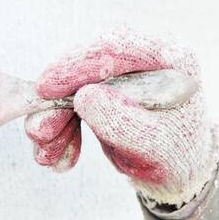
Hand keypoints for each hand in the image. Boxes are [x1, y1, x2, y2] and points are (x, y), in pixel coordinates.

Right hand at [25, 26, 218, 207]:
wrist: (180, 170)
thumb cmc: (176, 154)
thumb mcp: (153, 144)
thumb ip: (121, 121)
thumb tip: (84, 96)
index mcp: (171, 59)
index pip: (119, 49)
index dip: (79, 66)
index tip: (47, 87)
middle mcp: (145, 57)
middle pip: (89, 65)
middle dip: (58, 100)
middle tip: (39, 132)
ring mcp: (123, 71)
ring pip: (75, 84)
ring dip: (54, 119)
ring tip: (45, 154)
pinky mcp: (106, 87)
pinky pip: (73, 100)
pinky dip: (61, 128)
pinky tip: (58, 155)